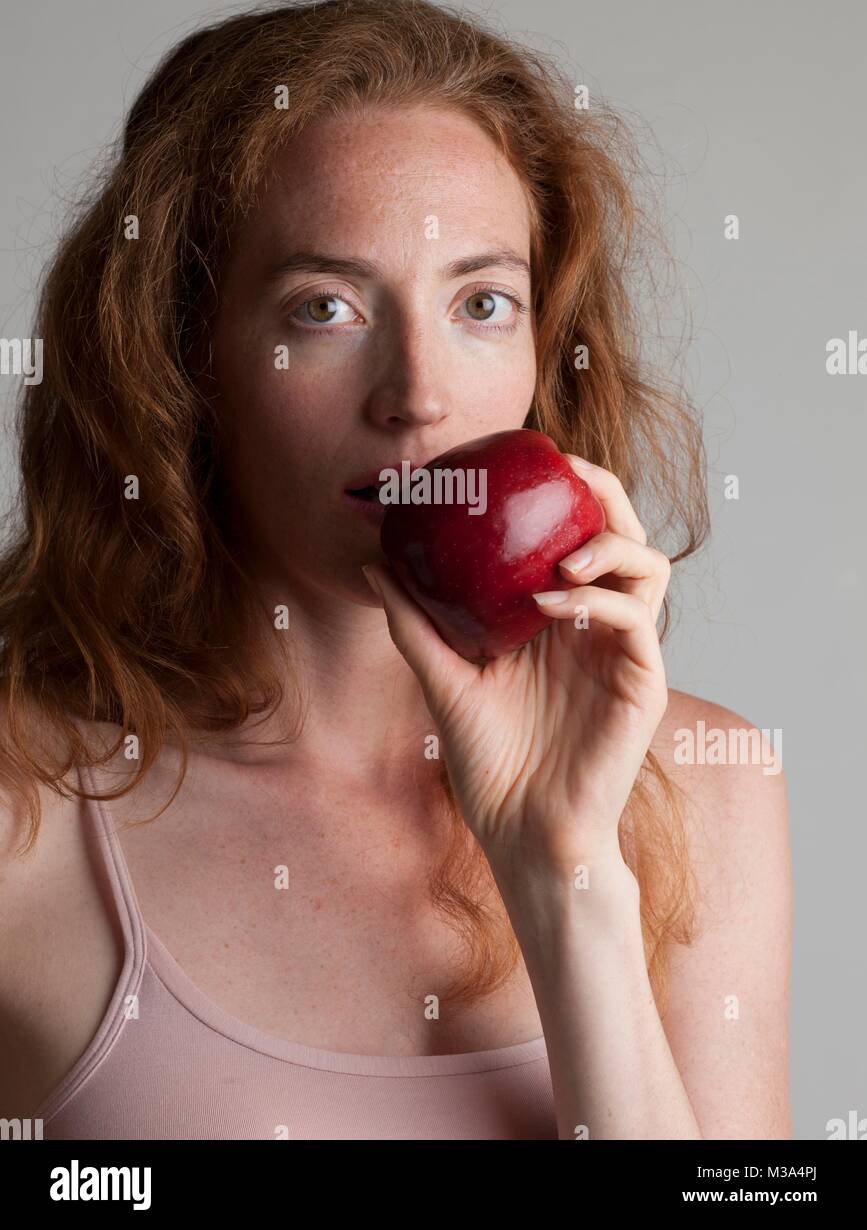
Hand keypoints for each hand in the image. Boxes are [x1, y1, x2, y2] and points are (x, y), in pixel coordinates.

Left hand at [362, 455, 670, 876]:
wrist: (520, 832)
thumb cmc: (489, 762)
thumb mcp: (442, 678)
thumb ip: (415, 622)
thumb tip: (375, 562)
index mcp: (559, 616)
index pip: (577, 533)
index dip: (566, 489)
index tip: (529, 461)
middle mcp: (598, 625)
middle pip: (623, 534)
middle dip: (602, 493)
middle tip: (566, 472)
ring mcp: (624, 652)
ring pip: (649, 567)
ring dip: (609, 546)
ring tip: (563, 556)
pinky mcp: (642, 683)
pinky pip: (637, 620)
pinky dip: (599, 601)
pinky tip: (553, 606)